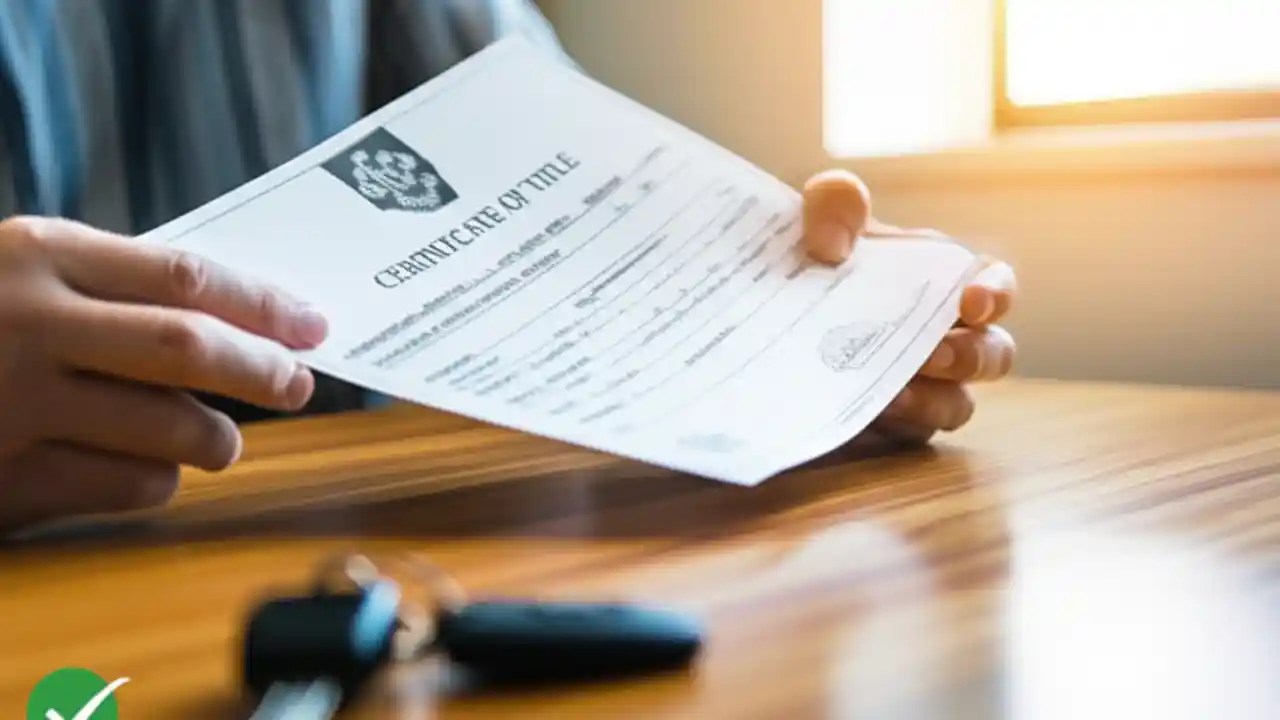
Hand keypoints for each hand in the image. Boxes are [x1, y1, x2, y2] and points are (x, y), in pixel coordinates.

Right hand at [0, 216, 327, 531]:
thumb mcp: (25, 275)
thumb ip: (115, 289)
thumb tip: (246, 319)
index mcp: (39, 254)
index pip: (185, 276)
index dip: (263, 304)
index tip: (313, 324)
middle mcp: (29, 324)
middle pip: (187, 349)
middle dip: (263, 370)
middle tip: (300, 384)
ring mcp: (14, 404)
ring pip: (170, 429)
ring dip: (217, 438)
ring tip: (220, 437)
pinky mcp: (9, 477)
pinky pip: (131, 485)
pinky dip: (160, 479)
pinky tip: (146, 466)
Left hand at [802, 170, 1016, 443]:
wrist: (765, 299)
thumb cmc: (811, 250)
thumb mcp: (818, 213)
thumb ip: (835, 201)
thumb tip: (833, 245)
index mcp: (943, 279)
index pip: (996, 286)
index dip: (997, 294)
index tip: (971, 302)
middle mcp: (944, 333)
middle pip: (993, 355)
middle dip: (972, 357)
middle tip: (931, 355)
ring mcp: (921, 381)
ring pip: (959, 405)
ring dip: (935, 401)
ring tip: (893, 395)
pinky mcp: (888, 420)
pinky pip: (912, 432)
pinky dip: (897, 425)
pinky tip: (868, 414)